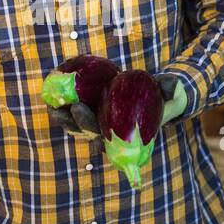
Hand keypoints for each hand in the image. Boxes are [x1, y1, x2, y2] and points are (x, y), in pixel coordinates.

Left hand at [49, 75, 186, 135]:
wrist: (162, 94)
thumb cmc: (166, 96)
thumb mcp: (172, 91)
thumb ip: (171, 88)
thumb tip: (170, 86)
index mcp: (124, 133)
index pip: (103, 136)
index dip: (90, 129)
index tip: (82, 116)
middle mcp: (109, 130)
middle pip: (85, 131)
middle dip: (71, 122)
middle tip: (64, 107)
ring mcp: (100, 121)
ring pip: (76, 123)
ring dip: (62, 116)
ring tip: (51, 104)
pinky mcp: (95, 109)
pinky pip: (75, 110)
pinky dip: (64, 104)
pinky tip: (53, 93)